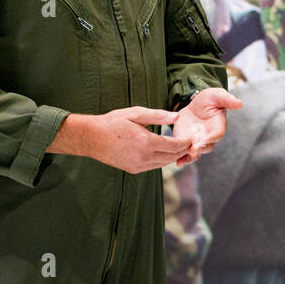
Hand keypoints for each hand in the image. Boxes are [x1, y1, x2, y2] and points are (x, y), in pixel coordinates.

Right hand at [50, 107, 190, 173]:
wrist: (91, 138)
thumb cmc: (113, 122)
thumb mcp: (135, 114)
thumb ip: (158, 115)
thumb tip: (176, 116)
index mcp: (145, 142)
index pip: (174, 146)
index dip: (186, 142)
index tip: (193, 136)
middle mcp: (143, 157)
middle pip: (172, 157)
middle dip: (184, 150)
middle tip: (192, 143)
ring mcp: (137, 166)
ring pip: (164, 164)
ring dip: (174, 156)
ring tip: (182, 147)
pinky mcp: (133, 169)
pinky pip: (154, 166)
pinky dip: (162, 160)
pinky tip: (165, 151)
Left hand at [173, 88, 243, 165]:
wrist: (194, 105)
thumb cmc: (209, 99)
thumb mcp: (216, 95)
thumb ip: (227, 99)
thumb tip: (239, 104)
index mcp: (218, 125)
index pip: (218, 134)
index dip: (212, 137)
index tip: (205, 139)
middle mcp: (209, 136)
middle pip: (207, 146)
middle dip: (200, 148)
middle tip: (193, 147)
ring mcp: (198, 142)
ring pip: (197, 153)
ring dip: (191, 156)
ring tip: (184, 156)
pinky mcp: (187, 143)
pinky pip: (186, 154)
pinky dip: (183, 160)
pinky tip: (178, 162)